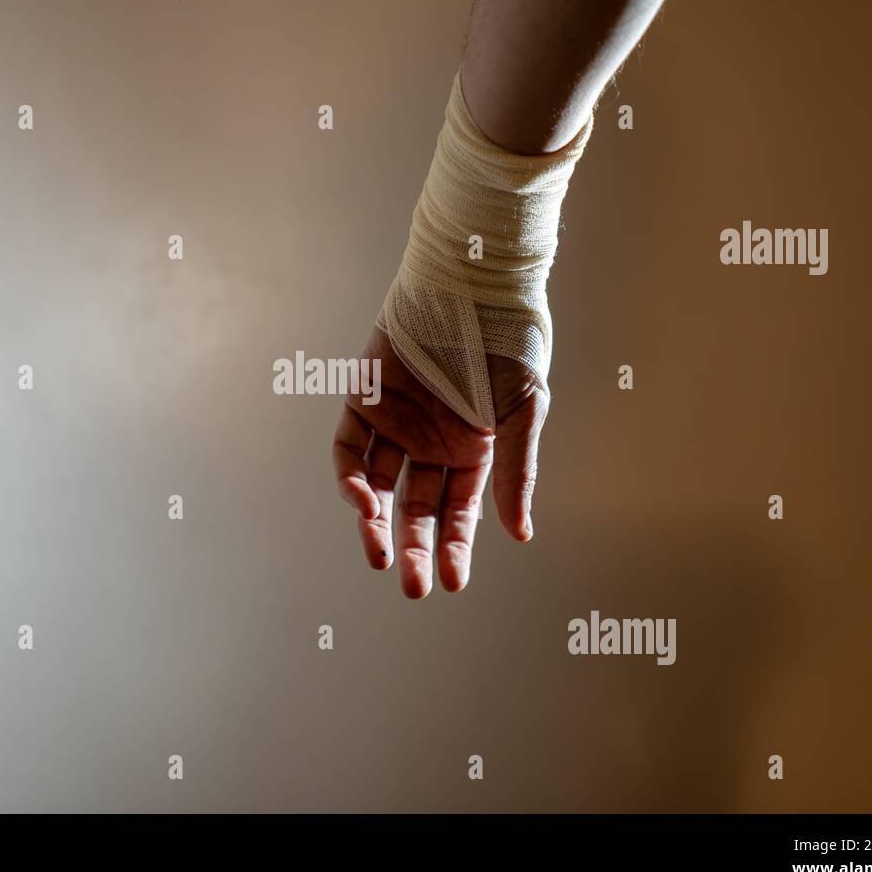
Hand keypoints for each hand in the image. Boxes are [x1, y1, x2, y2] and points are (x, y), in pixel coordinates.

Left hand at [331, 325, 546, 598]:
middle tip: (413, 588)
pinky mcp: (362, 401)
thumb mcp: (523, 414)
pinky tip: (366, 504)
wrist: (472, 284)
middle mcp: (430, 443)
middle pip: (416, 508)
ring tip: (381, 558)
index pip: (457, 512)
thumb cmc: (508, 344)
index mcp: (471, 450)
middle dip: (414, 548)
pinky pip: (348, 451)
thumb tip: (519, 535)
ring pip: (378, 488)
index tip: (451, 582)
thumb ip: (513, 472)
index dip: (452, 548)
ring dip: (375, 525)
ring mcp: (394, 424)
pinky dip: (352, 480)